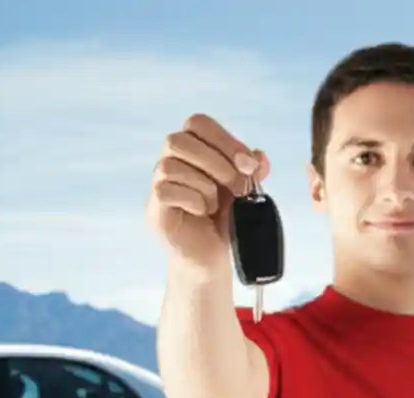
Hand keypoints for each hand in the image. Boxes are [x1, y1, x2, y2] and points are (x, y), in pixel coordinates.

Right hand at [146, 113, 271, 273]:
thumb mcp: (246, 191)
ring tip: (215, 204)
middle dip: (215, 161)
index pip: (197, 123)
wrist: (212, 257)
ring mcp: (159, 185)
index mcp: (193, 150)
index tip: (248, 164)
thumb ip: (252, 172)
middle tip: (238, 186)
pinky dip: (192, 200)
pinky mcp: (154, 208)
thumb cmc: (225, 220)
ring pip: (171, 166)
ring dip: (204, 185)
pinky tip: (202, 212)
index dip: (224, 139)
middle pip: (178, 140)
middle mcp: (170, 162)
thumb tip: (258, 157)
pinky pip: (165, 190)